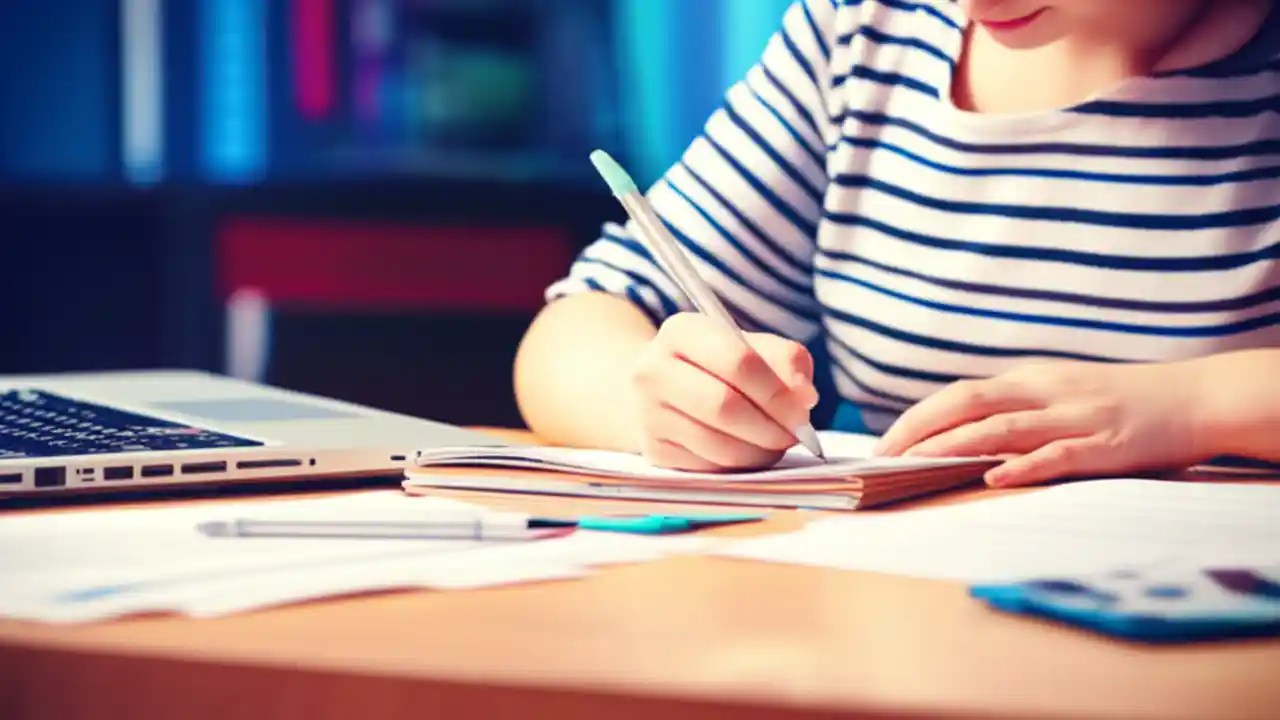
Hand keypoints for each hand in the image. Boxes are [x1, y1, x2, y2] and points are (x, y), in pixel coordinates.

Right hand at [632, 313, 818, 470]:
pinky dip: (740, 465)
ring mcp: (648, 412)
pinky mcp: (654, 449)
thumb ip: (786, 361)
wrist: (664, 390)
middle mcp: (654, 369)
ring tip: (777, 443)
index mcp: (682, 331)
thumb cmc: (718, 365)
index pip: (737, 361)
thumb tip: (804, 398)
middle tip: (796, 434)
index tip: (804, 409)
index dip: (777, 390)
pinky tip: (751, 451)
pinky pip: (709, 466)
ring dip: (760, 451)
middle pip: (724, 406)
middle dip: (771, 426)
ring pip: (718, 443)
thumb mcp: (753, 346)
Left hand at [874, 360, 1210, 486]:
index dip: (918, 417)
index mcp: (1032, 380)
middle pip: (968, 402)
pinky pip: (1058, 454)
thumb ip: (1019, 412)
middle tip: (882, 459)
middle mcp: (1047, 392)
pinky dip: (1024, 466)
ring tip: (914, 466)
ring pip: (1003, 427)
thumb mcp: (1063, 395)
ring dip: (954, 446)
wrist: (1198, 398)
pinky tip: (994, 477)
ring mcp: (1076, 417)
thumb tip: (962, 439)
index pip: (960, 394)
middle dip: (919, 429)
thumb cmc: (1125, 403)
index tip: (881, 444)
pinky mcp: (1107, 445)